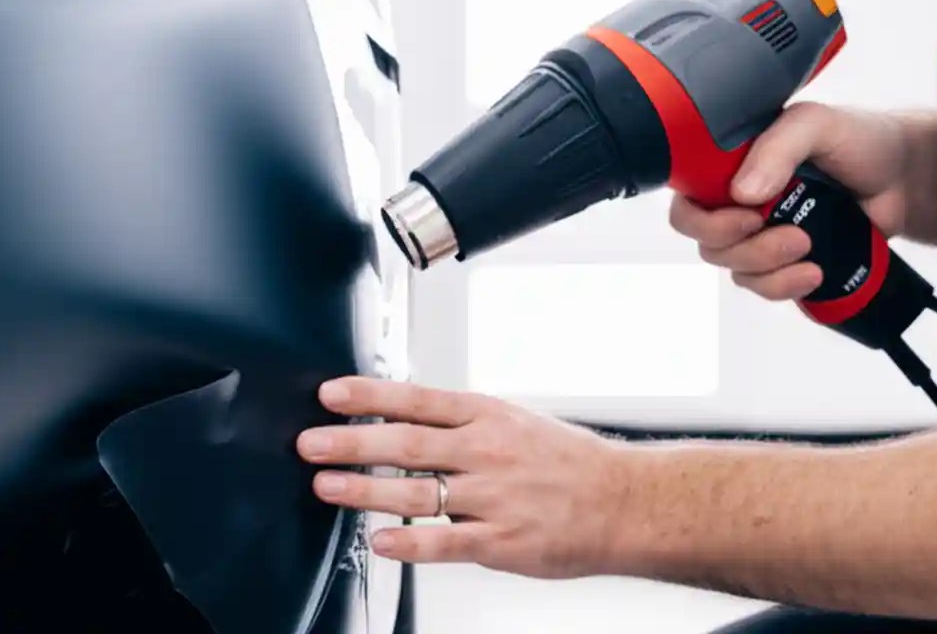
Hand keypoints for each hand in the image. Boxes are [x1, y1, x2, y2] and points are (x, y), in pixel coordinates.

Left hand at [295, 377, 635, 578]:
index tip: (331, 394)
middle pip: (407, 442)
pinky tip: (379, 541)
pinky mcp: (502, 541)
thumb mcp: (515, 420)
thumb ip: (461, 422)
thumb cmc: (568, 462)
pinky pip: (446, 542)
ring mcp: (494, 497)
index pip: (418, 399)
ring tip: (326, 486)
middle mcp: (488, 451)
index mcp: (489, 415)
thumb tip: (403, 414)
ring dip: (365, 489)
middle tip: (311, 442)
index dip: (370, 396)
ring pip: (418, 492)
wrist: (625, 502)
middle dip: (352, 441)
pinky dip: (409, 543)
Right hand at [669, 102, 909, 300]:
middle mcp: (736, 205)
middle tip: (792, 235)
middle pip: (707, 244)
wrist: (905, 178)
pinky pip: (763, 288)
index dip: (701, 220)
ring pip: (735, 270)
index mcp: (729, 169)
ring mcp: (759, 237)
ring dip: (768, 268)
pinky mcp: (783, 264)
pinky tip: (812, 273)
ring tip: (809, 249)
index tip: (745, 217)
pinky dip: (783, 286)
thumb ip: (778, 147)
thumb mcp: (815, 124)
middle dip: (745, 248)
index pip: (686, 202)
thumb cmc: (858, 141)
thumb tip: (743, 193)